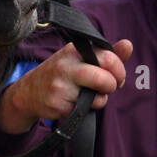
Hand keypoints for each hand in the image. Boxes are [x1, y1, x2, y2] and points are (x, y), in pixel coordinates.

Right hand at [0, 39, 132, 133]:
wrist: (28, 92)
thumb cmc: (61, 73)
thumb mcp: (80, 58)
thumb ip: (107, 53)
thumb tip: (128, 45)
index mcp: (74, 51)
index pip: (108, 58)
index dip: (119, 70)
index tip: (116, 77)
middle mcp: (66, 66)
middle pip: (104, 79)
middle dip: (111, 86)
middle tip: (107, 88)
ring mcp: (60, 86)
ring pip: (97, 99)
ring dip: (98, 100)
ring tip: (86, 95)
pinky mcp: (57, 105)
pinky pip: (84, 111)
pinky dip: (84, 110)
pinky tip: (72, 102)